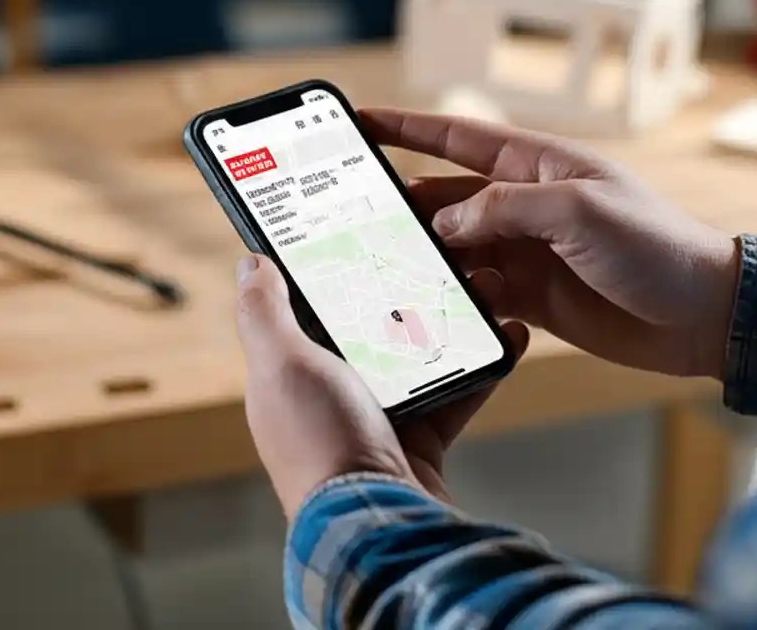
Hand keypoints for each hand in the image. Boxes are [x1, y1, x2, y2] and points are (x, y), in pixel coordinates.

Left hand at [235, 255, 529, 515]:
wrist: (379, 524)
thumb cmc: (320, 444)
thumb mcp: (280, 364)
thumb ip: (264, 312)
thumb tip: (249, 262)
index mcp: (289, 373)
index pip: (307, 308)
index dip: (334, 269)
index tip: (367, 232)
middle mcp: (330, 394)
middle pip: (370, 325)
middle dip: (407, 287)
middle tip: (441, 252)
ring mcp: (377, 418)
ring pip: (418, 353)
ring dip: (451, 318)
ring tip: (483, 284)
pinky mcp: (420, 439)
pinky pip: (455, 391)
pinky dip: (482, 364)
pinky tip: (507, 334)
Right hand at [360, 108, 738, 379]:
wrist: (703, 315)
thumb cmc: (656, 247)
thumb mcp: (577, 211)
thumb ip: (504, 208)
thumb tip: (445, 224)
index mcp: (539, 166)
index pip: (458, 138)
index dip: (407, 128)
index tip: (361, 122)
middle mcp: (527, 205)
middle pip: (446, 200)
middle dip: (404, 208)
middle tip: (358, 220)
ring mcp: (527, 252)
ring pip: (456, 250)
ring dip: (430, 260)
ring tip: (394, 271)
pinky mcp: (532, 296)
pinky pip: (477, 293)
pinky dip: (457, 299)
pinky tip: (442, 307)